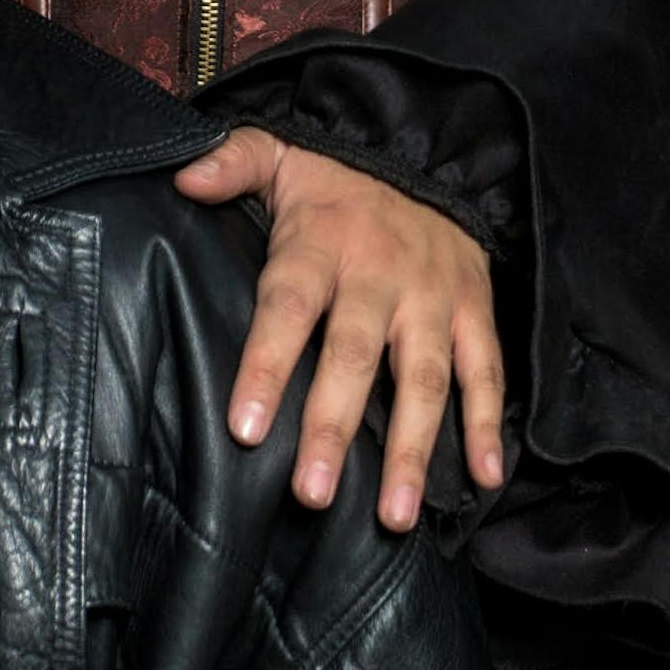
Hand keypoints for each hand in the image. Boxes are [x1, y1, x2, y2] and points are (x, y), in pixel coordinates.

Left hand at [171, 127, 503, 529]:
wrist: (432, 158)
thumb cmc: (338, 181)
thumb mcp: (282, 154)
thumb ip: (232, 163)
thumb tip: (182, 179)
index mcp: (324, 244)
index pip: (289, 307)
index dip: (267, 366)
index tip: (246, 427)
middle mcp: (382, 276)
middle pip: (354, 357)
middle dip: (333, 427)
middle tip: (312, 495)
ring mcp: (433, 298)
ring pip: (425, 380)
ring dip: (412, 450)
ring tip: (394, 515)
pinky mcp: (474, 311)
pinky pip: (487, 371)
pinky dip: (486, 425)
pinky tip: (481, 479)